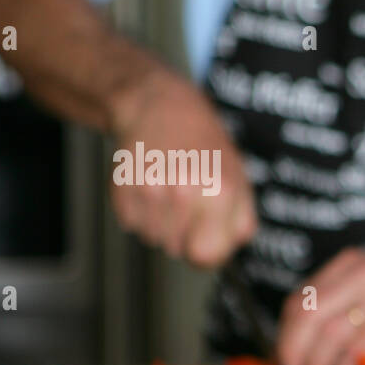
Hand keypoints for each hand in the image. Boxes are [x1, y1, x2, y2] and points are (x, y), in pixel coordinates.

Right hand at [108, 69, 256, 266]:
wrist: (161, 108)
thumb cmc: (205, 147)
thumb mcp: (239, 181)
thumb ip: (241, 224)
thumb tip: (226, 252)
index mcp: (220, 193)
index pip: (206, 256)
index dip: (205, 252)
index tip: (205, 238)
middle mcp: (184, 192)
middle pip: (177, 250)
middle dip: (183, 234)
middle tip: (186, 199)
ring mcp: (151, 189)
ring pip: (152, 239)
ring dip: (160, 223)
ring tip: (168, 190)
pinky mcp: (122, 186)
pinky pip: (130, 224)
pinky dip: (138, 212)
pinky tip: (149, 186)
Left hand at [277, 249, 364, 364]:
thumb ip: (349, 300)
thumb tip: (311, 342)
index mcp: (352, 265)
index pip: (299, 300)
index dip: (285, 335)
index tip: (285, 359)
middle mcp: (361, 277)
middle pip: (304, 318)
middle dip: (291, 354)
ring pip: (327, 338)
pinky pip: (355, 353)